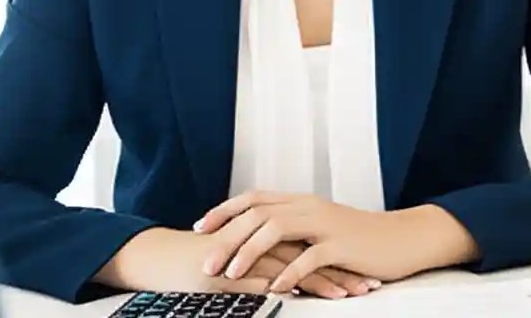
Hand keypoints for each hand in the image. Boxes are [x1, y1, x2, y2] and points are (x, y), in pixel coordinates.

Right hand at [94, 228, 374, 299]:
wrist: (160, 258)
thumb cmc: (200, 264)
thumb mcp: (241, 265)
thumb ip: (266, 267)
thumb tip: (295, 283)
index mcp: (268, 236)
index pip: (313, 247)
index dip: (339, 261)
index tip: (366, 274)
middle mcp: (261, 241)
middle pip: (311, 255)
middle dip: (342, 271)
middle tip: (370, 285)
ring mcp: (246, 254)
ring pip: (292, 266)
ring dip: (322, 281)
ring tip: (348, 294)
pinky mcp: (229, 268)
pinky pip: (260, 277)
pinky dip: (283, 286)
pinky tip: (300, 295)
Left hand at [194, 192, 479, 293]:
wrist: (402, 239)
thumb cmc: (358, 240)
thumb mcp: (320, 229)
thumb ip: (292, 230)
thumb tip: (258, 242)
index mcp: (301, 202)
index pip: (254, 198)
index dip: (225, 211)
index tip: (199, 228)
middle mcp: (309, 207)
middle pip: (258, 214)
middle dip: (227, 237)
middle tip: (206, 263)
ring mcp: (325, 224)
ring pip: (277, 229)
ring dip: (249, 252)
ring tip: (230, 274)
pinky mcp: (342, 245)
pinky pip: (310, 257)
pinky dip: (289, 273)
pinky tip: (274, 289)